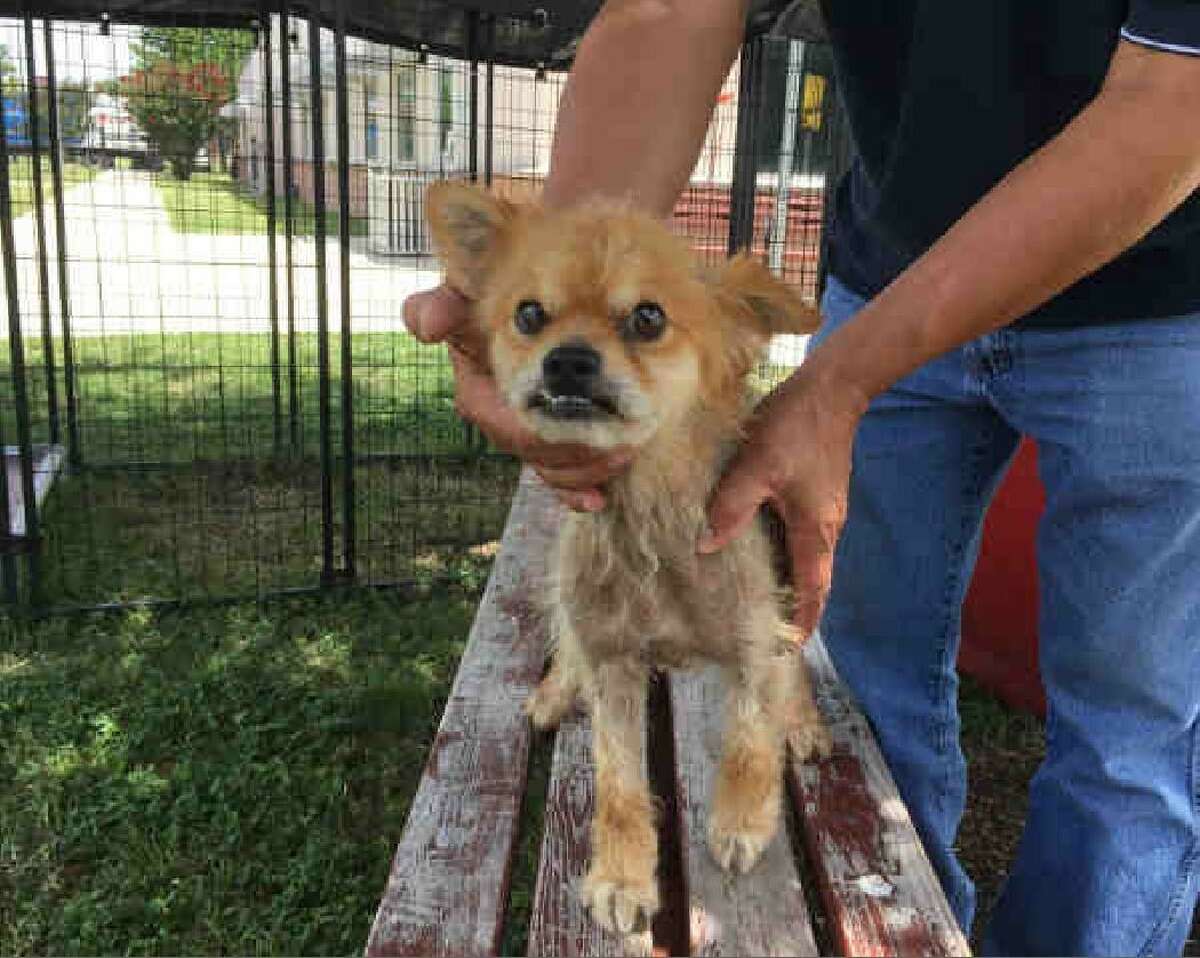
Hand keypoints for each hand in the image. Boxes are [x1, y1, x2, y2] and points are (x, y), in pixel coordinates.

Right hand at [404, 284, 631, 510]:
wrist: (528, 307)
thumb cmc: (493, 298)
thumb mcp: (466, 295)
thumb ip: (442, 305)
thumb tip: (427, 325)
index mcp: (477, 390)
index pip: (498, 421)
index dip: (529, 431)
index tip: (562, 426)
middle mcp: (498, 418)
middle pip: (530, 450)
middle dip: (570, 451)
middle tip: (615, 440)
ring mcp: (525, 434)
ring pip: (546, 468)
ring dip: (583, 470)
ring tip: (621, 454)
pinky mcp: (550, 442)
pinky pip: (558, 478)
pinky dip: (577, 491)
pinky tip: (596, 499)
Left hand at [697, 367, 866, 635]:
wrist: (833, 387)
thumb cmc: (796, 426)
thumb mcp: (756, 466)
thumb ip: (731, 507)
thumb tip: (706, 546)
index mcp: (816, 529)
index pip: (813, 590)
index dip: (802, 621)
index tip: (788, 647)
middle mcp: (827, 525)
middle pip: (811, 578)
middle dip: (791, 605)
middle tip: (762, 626)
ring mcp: (825, 508)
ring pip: (806, 555)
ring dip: (787, 577)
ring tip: (756, 594)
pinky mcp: (819, 491)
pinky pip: (802, 533)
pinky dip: (785, 550)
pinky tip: (759, 545)